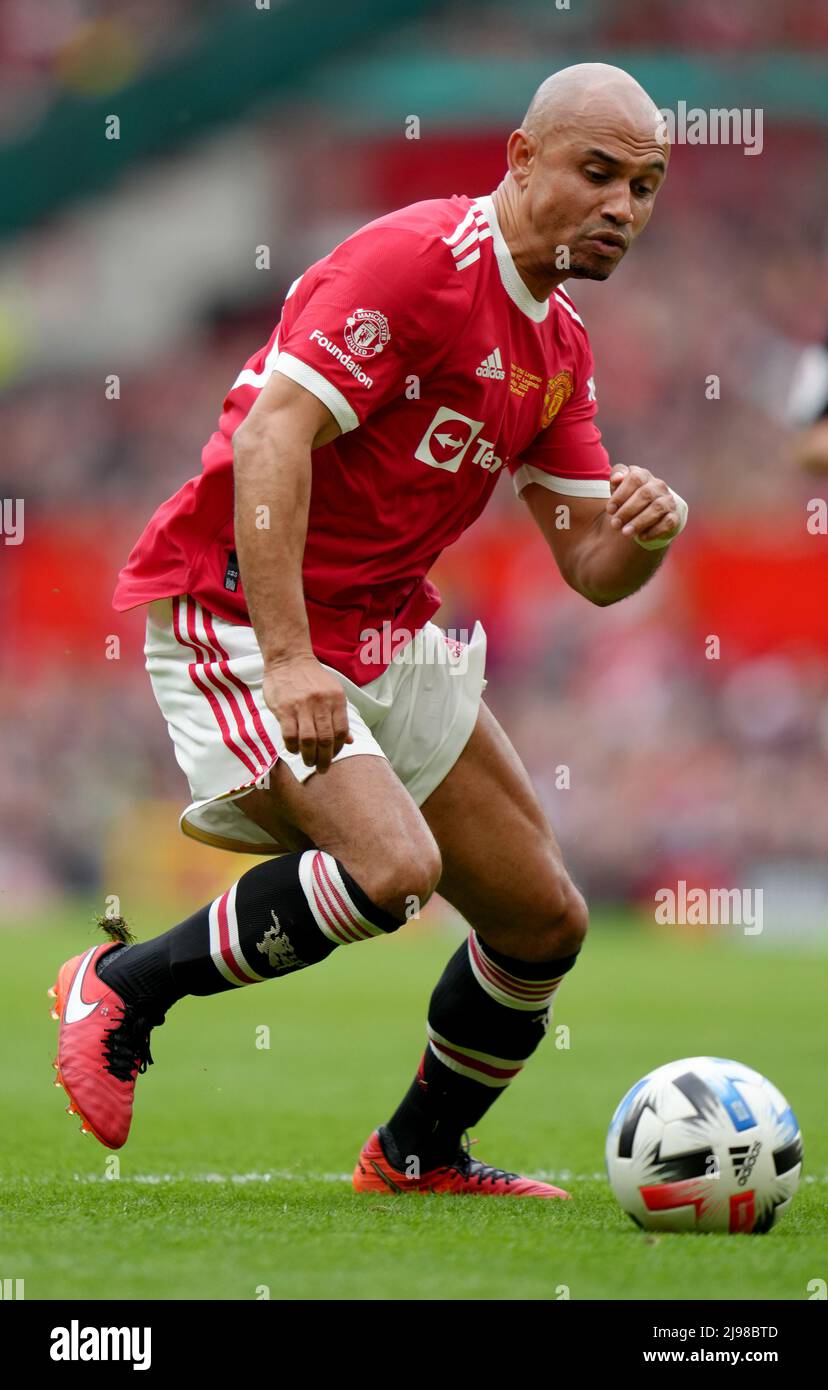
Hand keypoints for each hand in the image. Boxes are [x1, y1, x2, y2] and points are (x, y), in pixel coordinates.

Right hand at [263, 654, 352, 772]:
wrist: (289, 658)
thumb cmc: (312, 678)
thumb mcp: (333, 692)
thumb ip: (340, 717)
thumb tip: (350, 741)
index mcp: (336, 699)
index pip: (341, 731)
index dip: (338, 749)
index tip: (332, 757)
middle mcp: (321, 703)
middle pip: (326, 739)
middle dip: (324, 759)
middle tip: (322, 769)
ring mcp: (302, 706)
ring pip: (308, 740)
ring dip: (309, 756)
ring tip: (308, 762)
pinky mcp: (284, 708)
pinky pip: (290, 735)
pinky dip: (292, 747)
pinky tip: (293, 749)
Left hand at [606, 465, 681, 545]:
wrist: (649, 515)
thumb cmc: (629, 498)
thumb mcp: (619, 487)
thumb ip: (616, 477)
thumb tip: (616, 478)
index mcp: (644, 475)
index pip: (635, 478)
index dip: (621, 494)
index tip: (610, 510)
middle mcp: (658, 485)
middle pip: (645, 494)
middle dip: (627, 511)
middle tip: (615, 524)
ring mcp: (668, 501)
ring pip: (657, 508)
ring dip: (640, 521)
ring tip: (625, 533)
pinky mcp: (674, 517)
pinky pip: (667, 523)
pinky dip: (654, 531)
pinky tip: (641, 537)